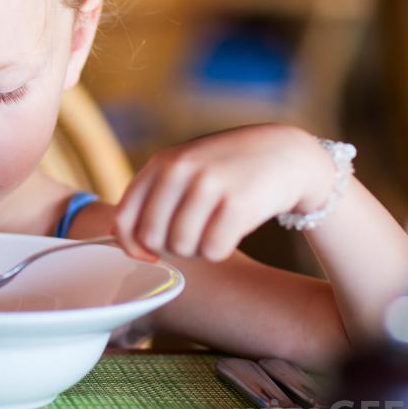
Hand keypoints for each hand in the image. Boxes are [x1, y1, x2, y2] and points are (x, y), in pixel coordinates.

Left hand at [111, 124, 335, 261]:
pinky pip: (213, 251)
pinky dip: (220, 251)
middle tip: (191, 237)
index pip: (124, 217)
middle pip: (152, 238)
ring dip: (197, 250)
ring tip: (213, 231)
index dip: (131, 246)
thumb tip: (122, 239)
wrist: (285, 154)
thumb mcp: (184, 169)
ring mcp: (209, 184)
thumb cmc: (226, 169)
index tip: (147, 255)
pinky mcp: (238, 202)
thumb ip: (152, 197)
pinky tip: (230, 232)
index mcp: (160, 163)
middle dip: (169, 248)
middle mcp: (180, 169)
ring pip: (181, 247)